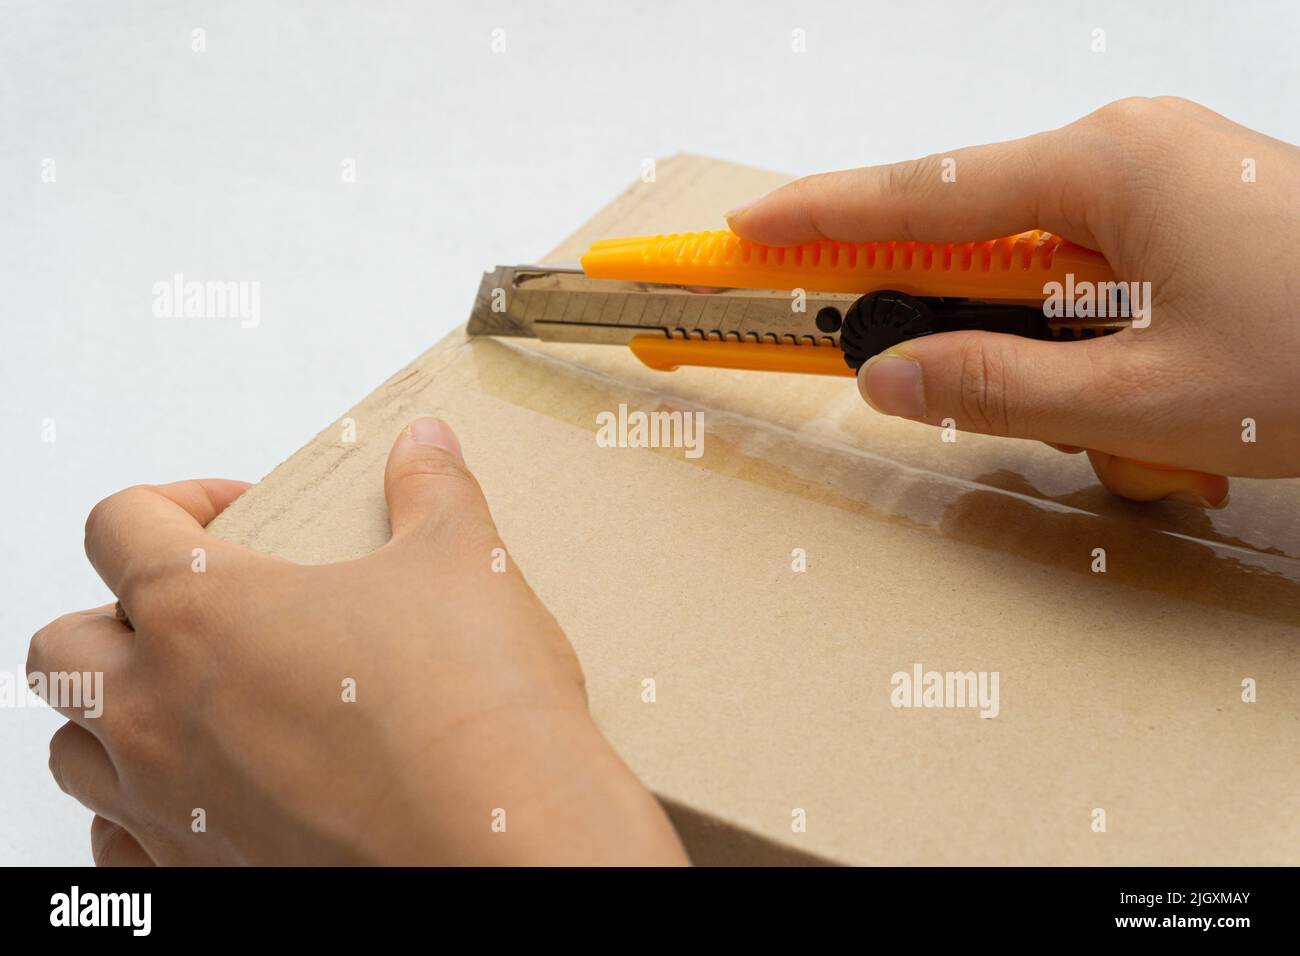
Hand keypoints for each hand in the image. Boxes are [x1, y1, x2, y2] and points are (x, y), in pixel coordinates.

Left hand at [29, 417, 686, 865]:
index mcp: (202, 610)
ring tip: (198, 700)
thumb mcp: (462, 559)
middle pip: (66, 645)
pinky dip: (138, 810)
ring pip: (74, 750)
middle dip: (118, 613)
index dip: (176, 500)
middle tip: (205, 611)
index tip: (236, 512)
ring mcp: (170, 802)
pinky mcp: (202, 872)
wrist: (498, 840)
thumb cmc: (469, 703)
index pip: (118, 524)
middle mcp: (158, 708)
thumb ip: (432, 487)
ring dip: (115, 714)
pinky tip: (207, 791)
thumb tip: (427, 444)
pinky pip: (116, 844)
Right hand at [726, 96, 1299, 506]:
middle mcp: (1125, 150)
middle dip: (946, 316)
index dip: (821, 217)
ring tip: (1127, 427)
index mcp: (1103, 166)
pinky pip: (1089, 272)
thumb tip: (889, 379)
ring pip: (1036, 267)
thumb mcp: (1145, 397)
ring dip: (1041, 353)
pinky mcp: (1187, 213)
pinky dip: (1084, 340)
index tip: (745, 232)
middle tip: (912, 371)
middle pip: (973, 230)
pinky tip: (1145, 397)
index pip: (920, 194)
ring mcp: (1162, 176)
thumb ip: (996, 389)